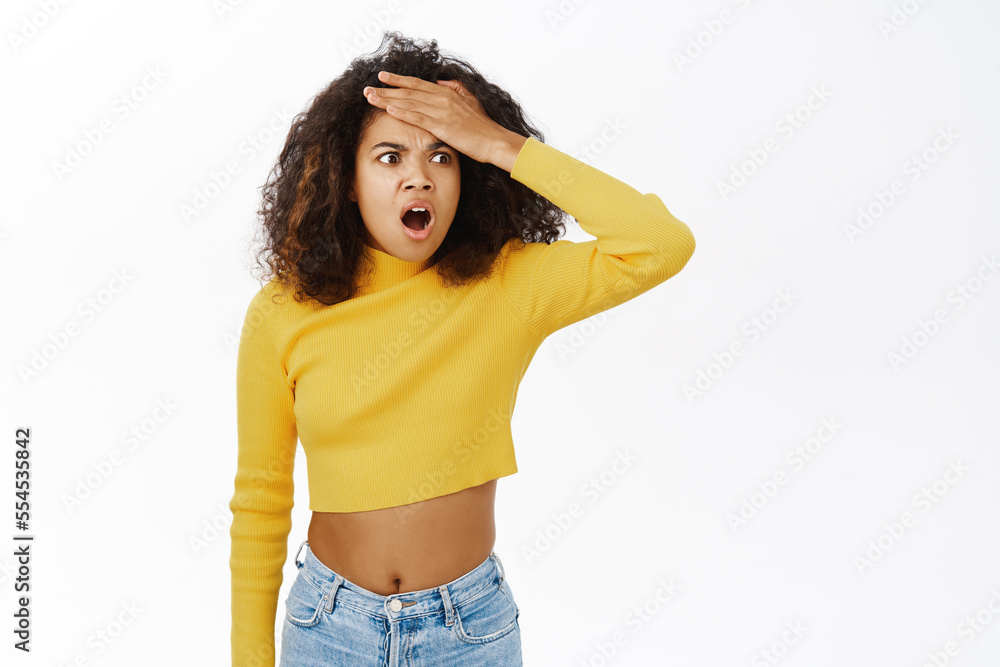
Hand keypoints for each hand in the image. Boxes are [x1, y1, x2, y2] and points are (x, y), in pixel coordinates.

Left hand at [363, 70, 517, 165]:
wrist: (493, 140)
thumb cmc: (482, 125)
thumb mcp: (470, 100)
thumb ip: (455, 89)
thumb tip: (441, 82)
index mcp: (446, 92)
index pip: (416, 84)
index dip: (398, 80)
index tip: (382, 77)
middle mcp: (441, 98)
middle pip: (408, 91)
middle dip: (386, 90)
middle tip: (367, 89)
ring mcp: (441, 112)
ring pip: (408, 103)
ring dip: (387, 100)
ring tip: (370, 98)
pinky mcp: (441, 126)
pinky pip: (417, 117)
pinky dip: (402, 113)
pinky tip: (388, 110)